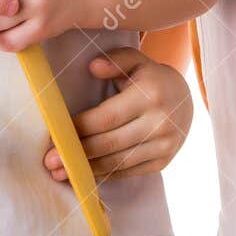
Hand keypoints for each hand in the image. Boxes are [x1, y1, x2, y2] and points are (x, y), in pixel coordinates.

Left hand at [42, 48, 192, 182]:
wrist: (186, 100)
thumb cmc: (151, 78)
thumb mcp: (136, 60)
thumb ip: (115, 60)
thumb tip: (93, 67)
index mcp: (150, 95)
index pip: (107, 117)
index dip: (80, 127)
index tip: (55, 133)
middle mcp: (160, 123)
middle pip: (109, 143)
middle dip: (76, 153)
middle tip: (49, 161)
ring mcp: (164, 145)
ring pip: (118, 162)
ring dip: (86, 169)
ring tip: (61, 173)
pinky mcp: (163, 161)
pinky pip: (128, 171)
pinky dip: (104, 174)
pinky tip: (84, 175)